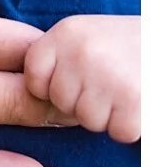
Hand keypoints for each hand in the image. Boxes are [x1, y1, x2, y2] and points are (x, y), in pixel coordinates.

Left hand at [24, 15, 139, 144]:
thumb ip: (57, 56)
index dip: (48, 87)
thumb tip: (33, 91)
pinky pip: (119, 133)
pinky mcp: (134, 103)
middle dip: (80, 102)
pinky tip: (134, 104)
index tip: (69, 83)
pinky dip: (129, 127)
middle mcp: (81, 54)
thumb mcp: (83, 34)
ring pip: (88, 121)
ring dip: (106, 116)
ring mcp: (107, 78)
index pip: (32, 77)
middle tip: (103, 86)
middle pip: (60, 102)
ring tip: (120, 93)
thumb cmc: (122, 43)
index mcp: (65, 34)